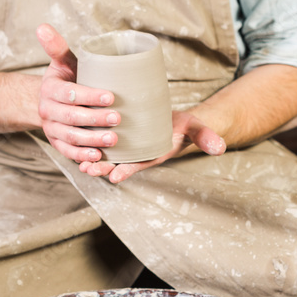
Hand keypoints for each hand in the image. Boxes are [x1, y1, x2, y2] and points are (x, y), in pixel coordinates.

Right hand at [36, 24, 120, 163]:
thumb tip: (42, 26)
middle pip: (72, 117)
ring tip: (114, 139)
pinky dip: (82, 155)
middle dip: (95, 119)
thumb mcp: (63, 62)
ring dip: (92, 140)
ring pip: (71, 137)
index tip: (111, 97)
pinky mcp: (57, 144)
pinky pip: (68, 152)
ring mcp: (52, 129)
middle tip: (118, 119)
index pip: (70, 94)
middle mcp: (48, 111)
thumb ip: (57, 46)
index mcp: (50, 89)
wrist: (53, 101)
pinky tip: (99, 156)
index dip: (90, 96)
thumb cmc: (68, 78)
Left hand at [78, 110, 225, 182]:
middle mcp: (136, 154)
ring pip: (107, 157)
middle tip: (89, 169)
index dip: (127, 170)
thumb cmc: (183, 126)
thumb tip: (220, 149)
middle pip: (118, 163)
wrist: (174, 121)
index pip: (138, 165)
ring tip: (80, 164)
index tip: (115, 175)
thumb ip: (206, 136)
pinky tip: (76, 145)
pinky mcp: (118, 138)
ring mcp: (127, 148)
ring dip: (93, 161)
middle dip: (103, 168)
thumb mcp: (195, 128)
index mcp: (152, 154)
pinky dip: (91, 147)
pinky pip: (103, 145)